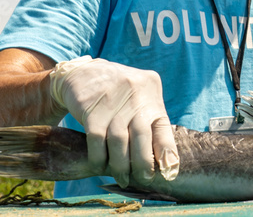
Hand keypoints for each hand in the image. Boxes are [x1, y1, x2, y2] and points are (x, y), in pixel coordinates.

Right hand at [48, 56, 178, 186]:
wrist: (84, 74)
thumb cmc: (119, 93)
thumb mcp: (140, 97)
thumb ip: (150, 121)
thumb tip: (164, 161)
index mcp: (152, 93)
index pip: (163, 127)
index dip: (167, 152)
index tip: (168, 172)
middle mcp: (135, 94)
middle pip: (141, 136)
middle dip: (142, 164)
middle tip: (142, 179)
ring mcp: (113, 100)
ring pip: (118, 141)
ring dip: (120, 165)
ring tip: (122, 177)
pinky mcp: (91, 107)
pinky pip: (96, 140)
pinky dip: (99, 158)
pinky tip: (100, 165)